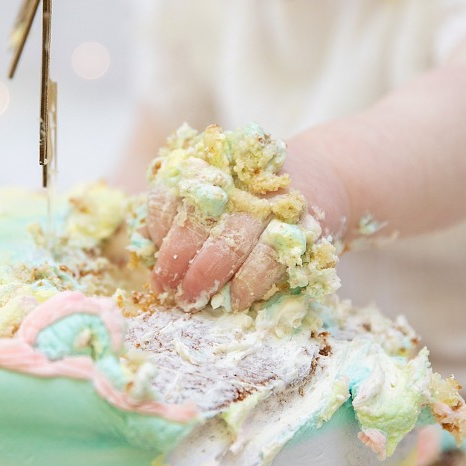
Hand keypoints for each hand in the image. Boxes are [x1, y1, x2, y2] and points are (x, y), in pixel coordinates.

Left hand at [144, 129, 346, 311]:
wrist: (322, 175)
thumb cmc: (254, 193)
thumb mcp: (218, 188)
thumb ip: (181, 209)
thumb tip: (144, 241)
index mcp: (211, 166)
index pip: (171, 196)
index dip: (159, 229)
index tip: (155, 256)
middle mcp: (239, 180)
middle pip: (197, 222)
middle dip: (177, 261)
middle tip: (169, 289)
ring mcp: (270, 201)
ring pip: (230, 242)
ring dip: (206, 277)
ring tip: (193, 299)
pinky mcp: (301, 225)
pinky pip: (268, 259)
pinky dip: (248, 283)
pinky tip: (235, 298)